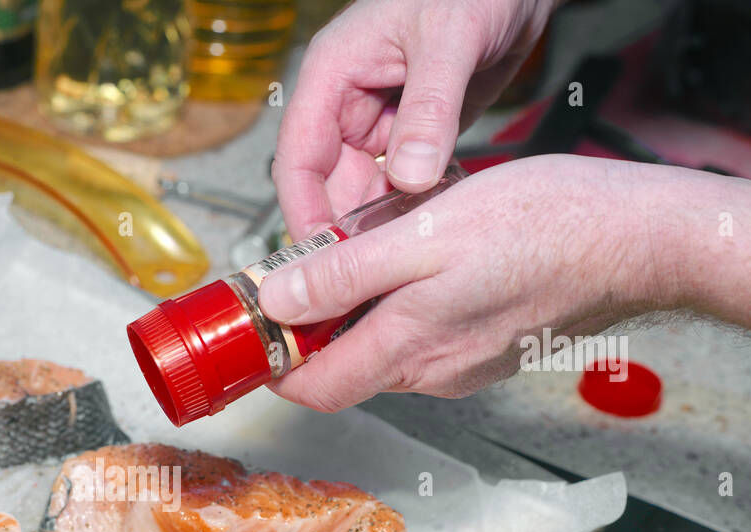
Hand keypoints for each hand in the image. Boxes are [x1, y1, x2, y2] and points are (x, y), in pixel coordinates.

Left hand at [257, 155, 710, 410]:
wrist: (636, 240)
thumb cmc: (540, 229)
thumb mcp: (419, 237)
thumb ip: (342, 277)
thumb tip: (277, 304)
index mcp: (406, 350)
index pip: (314, 391)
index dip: (275, 368)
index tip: (257, 335)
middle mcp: (432, 373)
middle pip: (347, 369)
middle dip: (317, 330)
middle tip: (309, 272)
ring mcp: (465, 367)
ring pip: (389, 350)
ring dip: (366, 312)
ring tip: (374, 253)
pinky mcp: (491, 350)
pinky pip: (429, 338)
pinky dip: (410, 308)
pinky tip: (428, 263)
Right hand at [274, 0, 556, 238]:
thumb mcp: (452, 38)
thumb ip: (430, 110)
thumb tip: (409, 179)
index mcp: (333, 73)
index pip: (298, 158)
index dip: (303, 210)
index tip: (320, 257)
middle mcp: (347, 101)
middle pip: (327, 184)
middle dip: (345, 226)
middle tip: (369, 273)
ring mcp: (378, 120)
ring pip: (364, 189)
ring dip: (382, 221)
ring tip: (403, 255)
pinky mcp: (411, 133)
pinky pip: (401, 183)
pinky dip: (412, 206)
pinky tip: (430, 227)